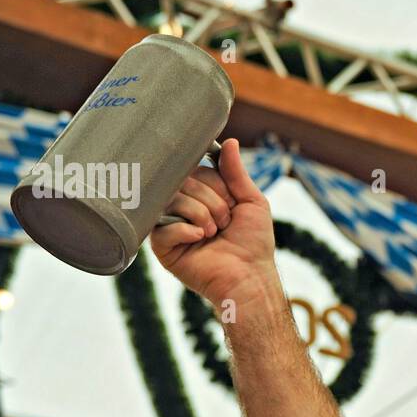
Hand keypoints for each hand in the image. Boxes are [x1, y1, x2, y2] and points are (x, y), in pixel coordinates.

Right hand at [150, 138, 278, 309]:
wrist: (251, 276)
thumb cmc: (254, 242)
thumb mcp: (252, 201)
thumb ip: (236, 172)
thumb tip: (229, 140)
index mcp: (200, 195)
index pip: (195, 170)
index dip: (216, 183)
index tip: (232, 203)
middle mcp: (182, 208)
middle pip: (183, 182)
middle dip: (212, 201)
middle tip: (225, 223)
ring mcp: (170, 226)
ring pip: (172, 200)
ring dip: (202, 215)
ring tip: (215, 233)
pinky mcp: (162, 248)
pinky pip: (162, 227)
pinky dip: (185, 231)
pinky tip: (200, 240)